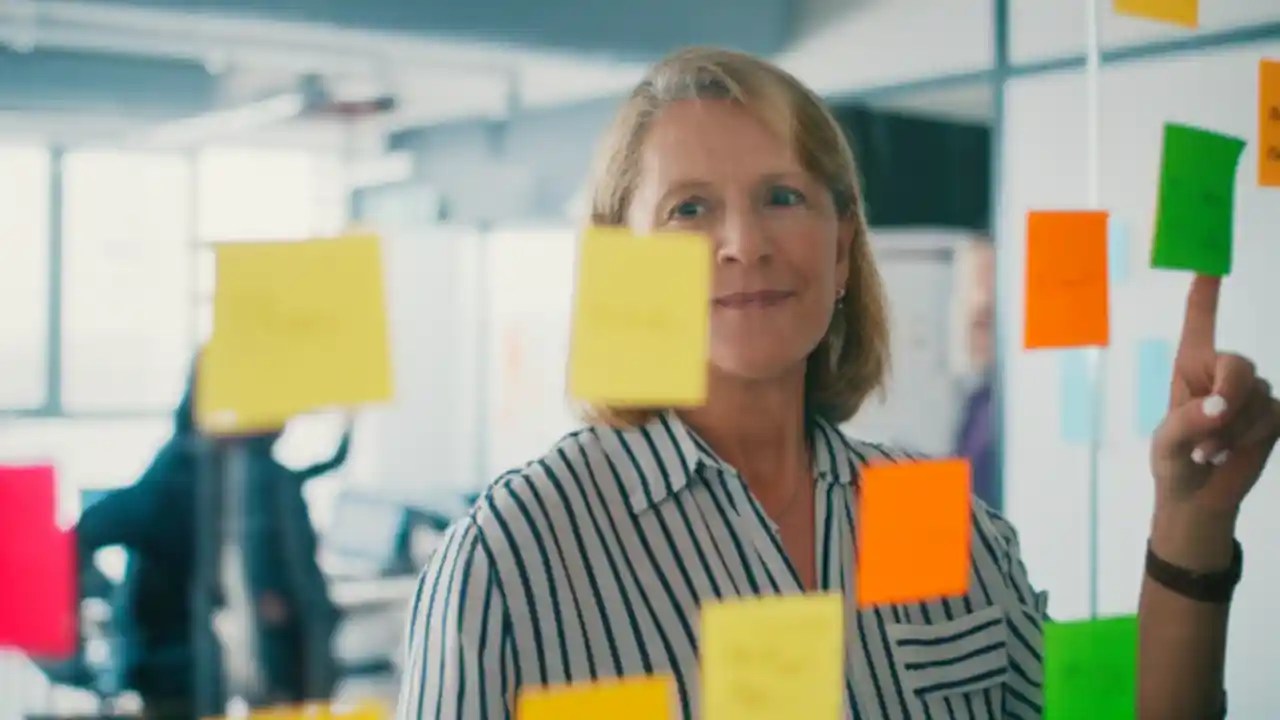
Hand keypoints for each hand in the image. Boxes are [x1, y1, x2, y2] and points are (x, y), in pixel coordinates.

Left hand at [1149, 276, 1279, 559]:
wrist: (1199, 496)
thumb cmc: (1174, 462)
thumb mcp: (1168, 443)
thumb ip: (1189, 422)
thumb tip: (1220, 407)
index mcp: (1190, 365)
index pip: (1200, 321)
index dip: (1205, 291)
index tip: (1209, 262)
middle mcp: (1222, 372)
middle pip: (1240, 365)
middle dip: (1229, 396)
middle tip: (1211, 424)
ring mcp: (1250, 393)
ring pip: (1256, 398)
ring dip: (1233, 429)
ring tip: (1210, 451)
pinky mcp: (1271, 415)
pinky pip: (1271, 417)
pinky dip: (1250, 438)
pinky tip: (1230, 452)